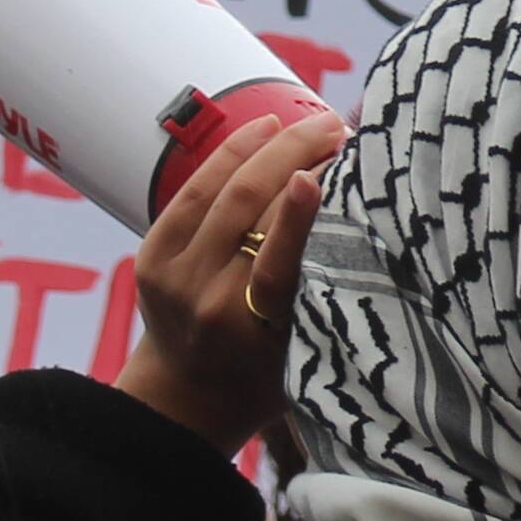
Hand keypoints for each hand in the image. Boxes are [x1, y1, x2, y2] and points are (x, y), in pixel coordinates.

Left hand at [117, 112, 345, 453]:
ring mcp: (172, 275)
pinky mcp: (151, 256)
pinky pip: (193, 190)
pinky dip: (229, 154)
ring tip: (309, 123)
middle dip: (293, 155)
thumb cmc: (266, 372)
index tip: (315, 177)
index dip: (294, 218)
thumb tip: (370, 219)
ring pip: (220, 189)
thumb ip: (330, 294)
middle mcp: (206, 300)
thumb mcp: (309, 348)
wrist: (186, 396)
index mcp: (252, 331)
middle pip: (248, 208)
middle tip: (336, 126)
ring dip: (267, 145)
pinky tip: (262, 128)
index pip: (275, 266)